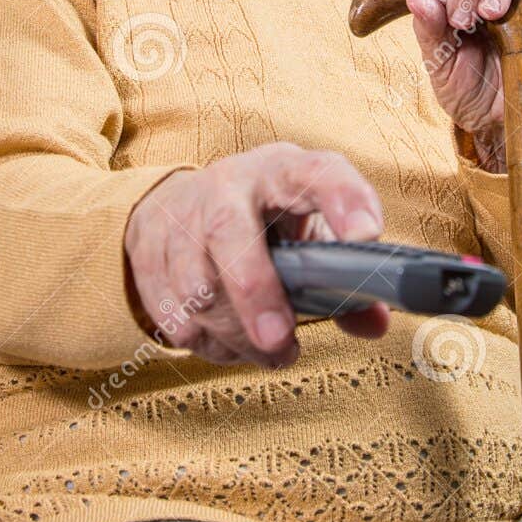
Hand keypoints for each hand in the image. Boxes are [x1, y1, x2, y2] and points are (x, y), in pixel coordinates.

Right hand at [123, 144, 391, 368]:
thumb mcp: (308, 221)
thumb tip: (373, 322)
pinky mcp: (148, 250)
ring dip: (234, 334)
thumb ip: (342, 272)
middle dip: (255, 294)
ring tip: (267, 350)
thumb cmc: (263, 215)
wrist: (183, 200)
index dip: (344, 200)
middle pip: (230, 233)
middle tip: (281, 343)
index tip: (367, 234)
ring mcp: (182, 216)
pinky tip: (229, 342)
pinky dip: (205, 341)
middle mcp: (228, 185)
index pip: (318, 172)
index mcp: (282, 171)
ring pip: (195, 286)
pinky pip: (171, 312)